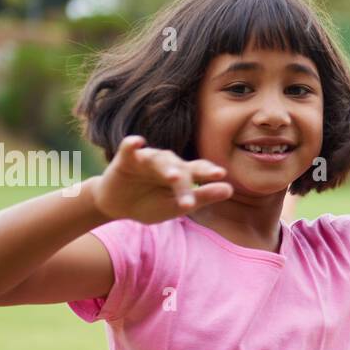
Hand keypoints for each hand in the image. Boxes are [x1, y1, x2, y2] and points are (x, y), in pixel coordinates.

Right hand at [92, 136, 232, 223]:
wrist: (119, 207)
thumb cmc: (151, 205)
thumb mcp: (177, 206)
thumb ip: (202, 197)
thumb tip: (230, 189)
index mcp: (182, 174)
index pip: (198, 169)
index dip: (208, 171)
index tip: (221, 175)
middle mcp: (166, 163)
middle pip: (178, 168)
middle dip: (185, 181)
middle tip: (191, 193)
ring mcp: (146, 159)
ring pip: (158, 159)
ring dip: (165, 167)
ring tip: (174, 178)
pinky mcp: (126, 158)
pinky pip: (129, 147)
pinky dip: (132, 145)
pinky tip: (137, 142)